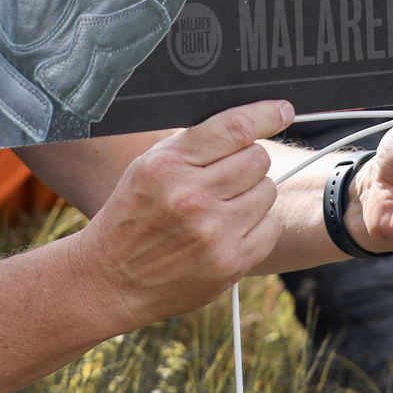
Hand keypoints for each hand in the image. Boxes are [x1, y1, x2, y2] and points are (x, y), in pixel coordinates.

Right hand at [73, 100, 292, 332]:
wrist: (112, 280)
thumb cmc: (130, 218)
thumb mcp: (145, 168)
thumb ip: (191, 146)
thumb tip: (243, 126)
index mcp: (168, 166)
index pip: (234, 129)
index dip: (266, 115)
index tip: (281, 111)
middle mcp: (192, 197)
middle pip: (257, 159)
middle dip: (246, 163)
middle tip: (224, 178)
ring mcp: (214, 232)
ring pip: (268, 190)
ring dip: (251, 195)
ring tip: (221, 208)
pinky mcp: (230, 262)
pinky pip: (271, 227)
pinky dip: (257, 225)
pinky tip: (228, 231)